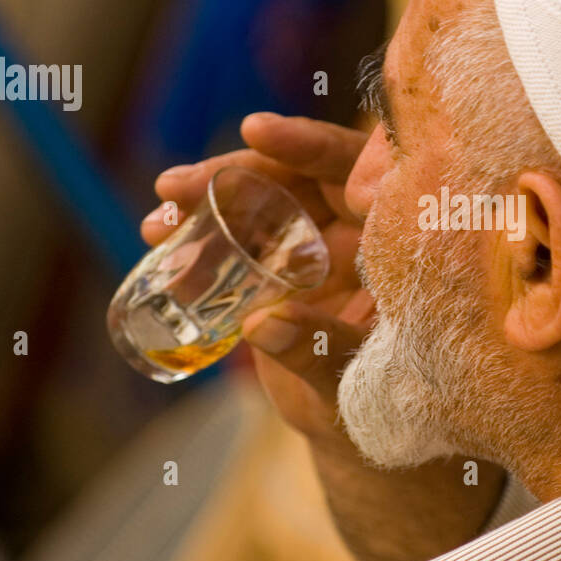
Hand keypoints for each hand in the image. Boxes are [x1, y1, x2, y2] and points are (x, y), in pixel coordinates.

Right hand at [144, 113, 370, 449]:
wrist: (368, 430)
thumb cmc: (390, 405)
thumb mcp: (363, 384)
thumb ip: (323, 352)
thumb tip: (262, 325)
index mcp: (401, 235)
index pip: (362, 168)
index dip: (311, 144)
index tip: (258, 131)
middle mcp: (361, 228)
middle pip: (299, 177)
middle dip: (237, 174)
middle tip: (178, 187)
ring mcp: (319, 245)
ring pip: (262, 205)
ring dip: (206, 204)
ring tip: (159, 224)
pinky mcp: (282, 268)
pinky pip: (239, 241)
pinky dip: (200, 241)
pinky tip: (160, 243)